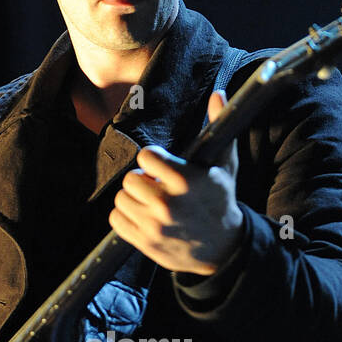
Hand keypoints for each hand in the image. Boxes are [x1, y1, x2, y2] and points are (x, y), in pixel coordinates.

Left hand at [109, 89, 242, 274]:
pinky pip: (116, 220)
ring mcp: (154, 226)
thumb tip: (218, 93)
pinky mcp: (145, 242)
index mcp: (185, 181)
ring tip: (151, 201)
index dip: (153, 159)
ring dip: (133, 198)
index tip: (162, 166)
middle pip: (130, 178)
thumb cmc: (220, 200)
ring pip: (121, 199)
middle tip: (156, 185)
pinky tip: (143, 215)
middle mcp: (167, 204)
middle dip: (142, 180)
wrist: (223, 248)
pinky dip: (125, 216)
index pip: (146, 157)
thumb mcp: (225, 164)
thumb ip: (218, 126)